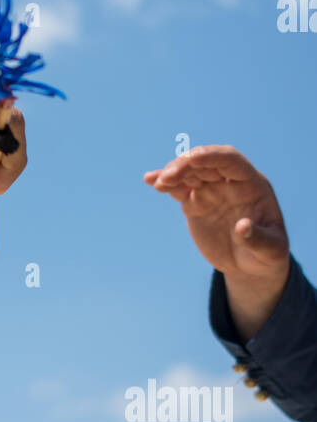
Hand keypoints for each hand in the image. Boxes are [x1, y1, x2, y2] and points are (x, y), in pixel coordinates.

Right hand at [144, 145, 289, 338]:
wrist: (250, 265)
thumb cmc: (268, 254)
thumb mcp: (271, 250)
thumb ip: (258, 239)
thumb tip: (242, 227)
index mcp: (251, 184)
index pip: (230, 160)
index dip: (211, 156)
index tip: (191, 159)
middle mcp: (229, 182)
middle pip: (205, 163)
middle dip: (186, 165)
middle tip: (168, 178)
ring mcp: (211, 191)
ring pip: (189, 172)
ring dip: (172, 172)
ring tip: (158, 182)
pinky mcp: (195, 203)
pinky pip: (178, 188)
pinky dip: (165, 182)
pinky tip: (150, 180)